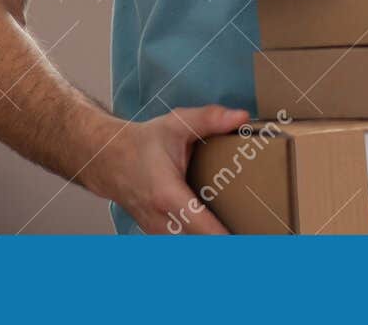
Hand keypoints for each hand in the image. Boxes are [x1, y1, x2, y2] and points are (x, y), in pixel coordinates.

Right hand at [102, 103, 249, 233]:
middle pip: (201, 246)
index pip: (202, 227)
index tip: (252, 240)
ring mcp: (158, 232)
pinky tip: (223, 235)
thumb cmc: (142, 143)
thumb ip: (210, 119)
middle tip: (260, 237)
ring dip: (215, 245)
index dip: (226, 238)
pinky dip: (203, 244)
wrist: (107, 160)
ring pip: (191, 250)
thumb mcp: (175, 124)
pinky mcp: (159, 236)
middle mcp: (161, 220)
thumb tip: (242, 117)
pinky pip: (185, 246)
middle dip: (229, 245)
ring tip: (246, 236)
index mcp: (167, 195)